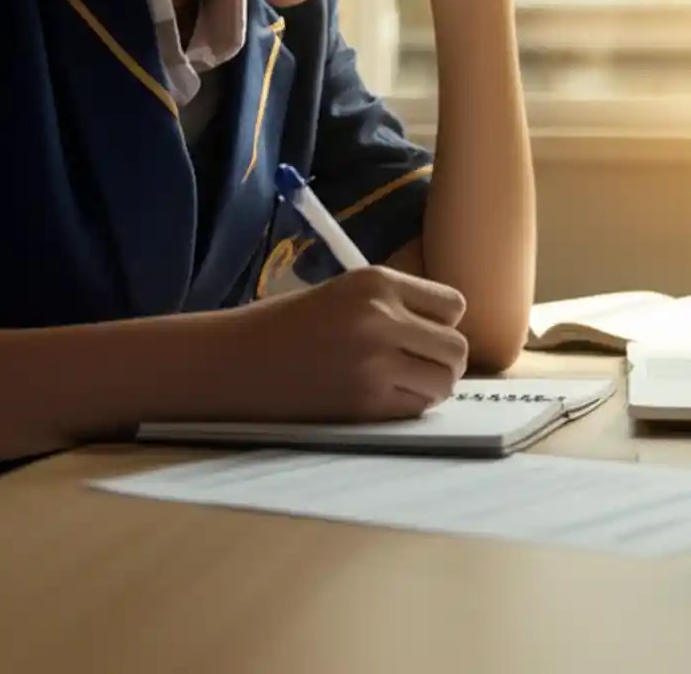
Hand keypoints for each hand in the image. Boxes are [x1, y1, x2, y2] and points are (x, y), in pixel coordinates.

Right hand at [229, 267, 467, 420]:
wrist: (233, 362)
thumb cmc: (289, 327)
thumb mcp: (346, 294)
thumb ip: (397, 306)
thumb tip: (450, 334)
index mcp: (377, 281)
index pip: (453, 306)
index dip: (441, 324)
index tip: (421, 334)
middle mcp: (381, 317)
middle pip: (457, 348)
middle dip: (443, 361)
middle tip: (418, 368)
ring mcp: (375, 362)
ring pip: (445, 382)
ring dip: (431, 388)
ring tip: (403, 386)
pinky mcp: (365, 402)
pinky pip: (417, 408)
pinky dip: (408, 408)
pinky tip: (380, 400)